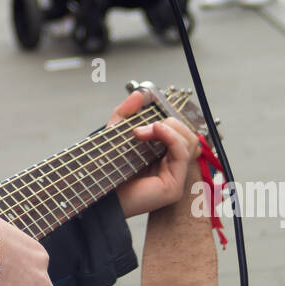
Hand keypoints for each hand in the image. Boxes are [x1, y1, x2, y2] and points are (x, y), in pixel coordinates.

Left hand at [105, 89, 199, 217]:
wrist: (96, 192)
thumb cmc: (105, 168)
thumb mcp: (116, 133)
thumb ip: (127, 113)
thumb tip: (140, 93)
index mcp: (163, 156)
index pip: (180, 131)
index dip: (168, 119)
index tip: (147, 114)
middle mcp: (173, 167)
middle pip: (188, 135)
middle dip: (167, 122)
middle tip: (141, 128)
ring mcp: (176, 178)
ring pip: (189, 141)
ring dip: (166, 128)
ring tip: (141, 132)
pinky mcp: (174, 187)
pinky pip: (183, 153)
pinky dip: (170, 136)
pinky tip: (154, 130)